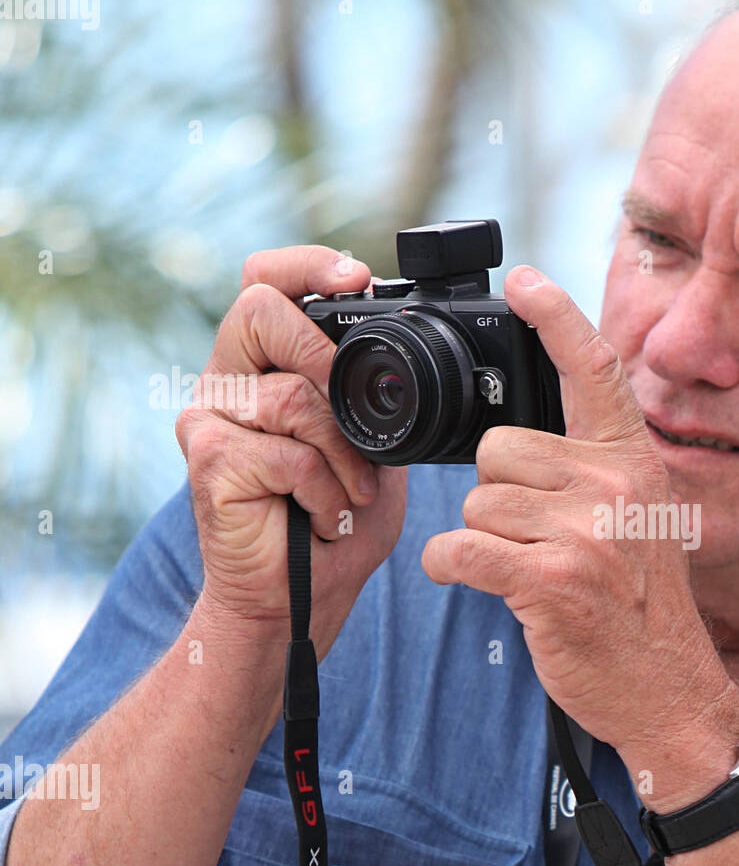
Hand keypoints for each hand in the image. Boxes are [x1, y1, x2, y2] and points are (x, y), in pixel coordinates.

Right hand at [175, 247, 406, 659]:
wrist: (301, 600)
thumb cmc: (337, 524)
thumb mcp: (374, 447)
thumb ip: (374, 396)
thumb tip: (403, 343)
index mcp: (262, 366)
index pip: (263, 281)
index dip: (306, 265)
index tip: (357, 277)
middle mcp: (227, 381)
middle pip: (258, 308)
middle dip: (324, 356)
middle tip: (355, 419)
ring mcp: (209, 419)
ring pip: (292, 394)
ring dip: (344, 454)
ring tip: (352, 494)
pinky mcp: (208, 461)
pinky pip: (287, 453)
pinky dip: (326, 490)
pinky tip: (326, 516)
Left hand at [420, 265, 738, 806]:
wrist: (669, 691)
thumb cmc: (638, 608)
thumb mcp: (637, 522)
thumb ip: (591, 473)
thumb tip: (515, 443)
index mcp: (636, 462)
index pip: (594, 371)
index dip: (557, 317)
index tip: (523, 280)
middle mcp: (616, 485)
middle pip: (500, 451)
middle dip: (501, 497)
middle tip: (539, 543)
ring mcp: (587, 532)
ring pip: (477, 503)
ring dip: (485, 541)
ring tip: (529, 573)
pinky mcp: (551, 580)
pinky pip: (460, 550)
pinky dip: (453, 571)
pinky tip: (488, 587)